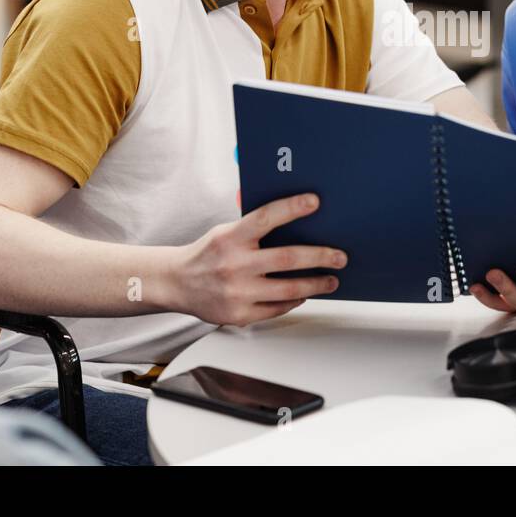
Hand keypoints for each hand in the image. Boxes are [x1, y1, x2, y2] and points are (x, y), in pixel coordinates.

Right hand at [173, 193, 346, 326]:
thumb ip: (252, 226)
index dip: (291, 208)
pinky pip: (276, 308)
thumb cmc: (207, 253)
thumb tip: (290, 214)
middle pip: (286, 259)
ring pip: (288, 290)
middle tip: (339, 257)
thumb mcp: (225, 231)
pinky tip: (304, 294)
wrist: (176, 283)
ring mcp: (237, 292)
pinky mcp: (239, 314)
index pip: (265, 218)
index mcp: (230, 238)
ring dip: (316, 284)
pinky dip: (294, 301)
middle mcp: (234, 264)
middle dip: (320, 257)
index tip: (314, 202)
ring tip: (331, 280)